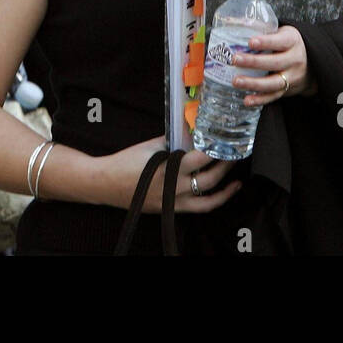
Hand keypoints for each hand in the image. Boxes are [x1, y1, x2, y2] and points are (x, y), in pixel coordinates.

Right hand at [100, 137, 239, 213]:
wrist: (106, 183)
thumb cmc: (127, 161)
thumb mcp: (152, 145)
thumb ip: (174, 140)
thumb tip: (192, 132)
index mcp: (171, 168)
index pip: (202, 157)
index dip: (217, 149)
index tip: (226, 140)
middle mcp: (176, 187)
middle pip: (211, 178)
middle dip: (226, 165)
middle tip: (235, 153)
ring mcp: (174, 202)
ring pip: (209, 199)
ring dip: (226, 188)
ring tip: (236, 178)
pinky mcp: (171, 210)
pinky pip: (198, 208)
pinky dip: (213, 201)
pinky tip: (222, 193)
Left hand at [231, 25, 311, 105]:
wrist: (312, 64)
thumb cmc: (288, 45)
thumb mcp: (282, 33)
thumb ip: (264, 29)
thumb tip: (235, 23)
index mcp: (292, 42)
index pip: (280, 41)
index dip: (265, 42)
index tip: (251, 41)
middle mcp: (294, 60)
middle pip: (275, 62)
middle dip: (253, 62)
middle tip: (235, 59)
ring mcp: (292, 77)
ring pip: (273, 82)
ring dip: (253, 83)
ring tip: (236, 81)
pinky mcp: (287, 90)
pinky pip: (273, 97)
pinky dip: (260, 100)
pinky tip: (247, 100)